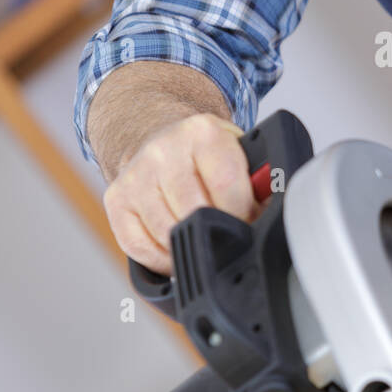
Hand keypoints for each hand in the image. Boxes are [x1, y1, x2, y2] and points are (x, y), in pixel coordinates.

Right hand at [103, 112, 260, 274]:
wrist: (158, 134)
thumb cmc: (206, 152)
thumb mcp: (239, 152)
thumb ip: (260, 181)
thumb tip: (275, 218)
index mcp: (202, 133)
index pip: (227, 187)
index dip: (243, 215)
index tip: (248, 223)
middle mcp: (163, 150)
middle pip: (196, 214)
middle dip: (218, 231)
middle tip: (227, 232)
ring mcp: (136, 175)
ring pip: (168, 234)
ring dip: (190, 245)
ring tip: (202, 234)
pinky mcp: (116, 199)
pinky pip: (140, 248)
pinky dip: (162, 258)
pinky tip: (174, 245)